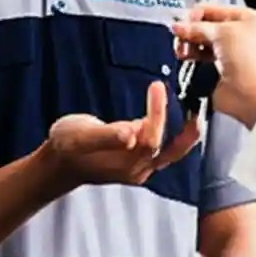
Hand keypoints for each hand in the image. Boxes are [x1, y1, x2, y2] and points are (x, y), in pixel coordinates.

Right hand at [44, 80, 199, 187]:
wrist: (59, 163)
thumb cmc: (67, 146)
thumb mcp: (79, 136)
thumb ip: (105, 136)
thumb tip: (130, 134)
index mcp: (124, 163)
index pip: (151, 138)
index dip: (157, 113)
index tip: (156, 87)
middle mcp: (136, 169)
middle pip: (168, 149)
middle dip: (181, 127)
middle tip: (195, 105)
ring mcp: (138, 168)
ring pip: (169, 152)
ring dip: (182, 135)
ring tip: (196, 115)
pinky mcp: (137, 162)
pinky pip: (162, 150)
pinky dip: (172, 136)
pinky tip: (176, 120)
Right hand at [171, 2, 255, 128]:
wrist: (252, 97)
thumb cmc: (244, 59)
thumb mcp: (222, 34)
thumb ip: (197, 27)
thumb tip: (175, 26)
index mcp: (247, 18)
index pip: (213, 9)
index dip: (195, 15)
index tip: (181, 24)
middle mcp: (238, 32)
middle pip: (205, 24)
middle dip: (190, 30)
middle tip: (179, 39)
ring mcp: (228, 50)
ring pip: (200, 39)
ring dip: (188, 43)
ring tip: (181, 51)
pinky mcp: (219, 66)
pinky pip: (200, 55)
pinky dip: (191, 55)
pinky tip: (183, 57)